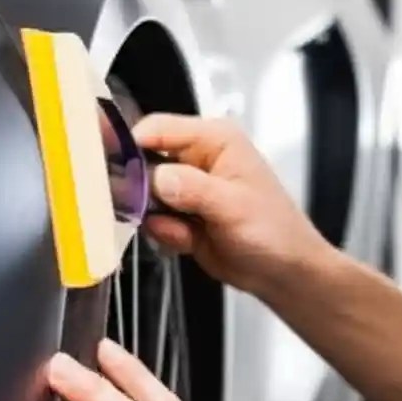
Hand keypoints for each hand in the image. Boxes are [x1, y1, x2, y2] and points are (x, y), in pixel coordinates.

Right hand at [133, 114, 332, 297]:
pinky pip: (152, 220)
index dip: (133, 146)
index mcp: (213, 140)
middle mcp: (195, 158)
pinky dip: (166, 234)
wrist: (284, 272)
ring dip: (157, 217)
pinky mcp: (179, 214)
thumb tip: (156, 178)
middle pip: (143, 160)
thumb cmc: (273, 232)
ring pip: (142, 194)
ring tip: (186, 231)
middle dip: (143, 190)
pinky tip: (190, 241)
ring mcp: (185, 187)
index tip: (117, 172)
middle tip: (156, 211)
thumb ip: (194, 189)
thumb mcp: (234, 207)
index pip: (157, 128)